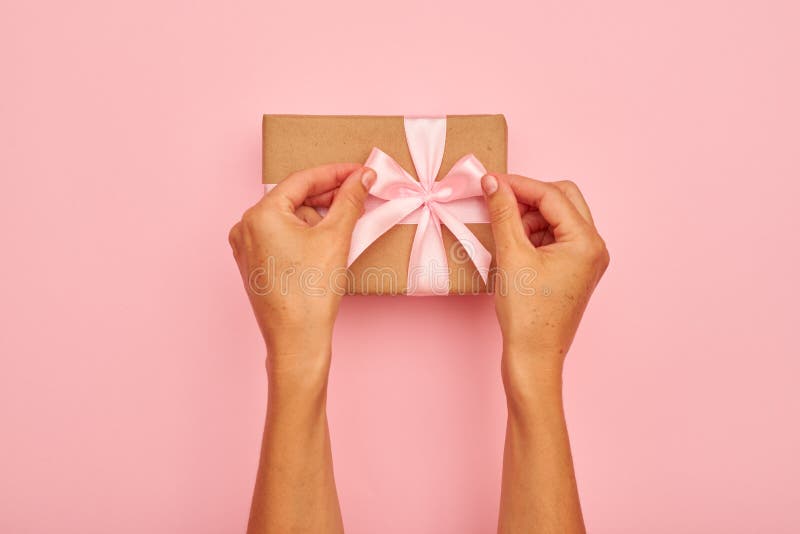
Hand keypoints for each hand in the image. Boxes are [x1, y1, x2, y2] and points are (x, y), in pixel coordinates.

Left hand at [228, 163, 375, 388]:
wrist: (297, 341)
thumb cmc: (311, 293)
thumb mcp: (336, 238)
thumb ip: (350, 199)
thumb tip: (362, 177)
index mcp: (259, 215)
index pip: (301, 180)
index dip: (335, 173)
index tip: (359, 171)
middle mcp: (246, 227)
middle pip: (293, 199)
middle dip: (327, 196)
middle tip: (359, 192)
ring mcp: (246, 247)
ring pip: (289, 218)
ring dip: (317, 217)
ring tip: (346, 222)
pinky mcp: (254, 264)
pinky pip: (281, 237)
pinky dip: (305, 234)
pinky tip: (327, 240)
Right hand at [481, 174, 609, 400]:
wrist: (533, 357)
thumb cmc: (527, 314)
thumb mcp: (511, 255)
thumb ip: (503, 213)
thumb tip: (493, 182)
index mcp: (586, 241)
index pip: (552, 195)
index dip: (518, 184)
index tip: (490, 180)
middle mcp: (594, 247)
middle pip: (562, 199)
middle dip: (528, 197)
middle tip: (498, 200)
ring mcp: (587, 259)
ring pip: (558, 217)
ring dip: (530, 216)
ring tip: (504, 231)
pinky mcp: (575, 270)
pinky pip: (556, 237)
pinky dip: (534, 233)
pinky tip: (513, 245)